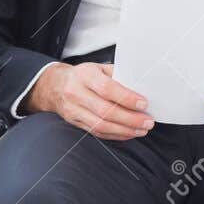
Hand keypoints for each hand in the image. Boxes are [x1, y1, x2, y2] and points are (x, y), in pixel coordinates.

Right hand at [30, 63, 152, 140]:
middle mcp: (76, 93)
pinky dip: (116, 135)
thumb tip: (141, 87)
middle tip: (148, 122)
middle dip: (130, 119)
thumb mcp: (98, 68)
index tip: (143, 104)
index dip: (126, 98)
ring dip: (125, 130)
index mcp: (84, 75)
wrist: (55, 86)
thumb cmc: (83, 76)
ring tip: (142, 130)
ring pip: (101, 125)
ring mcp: (74, 110)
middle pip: (105, 111)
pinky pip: (97, 132)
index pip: (107, 88)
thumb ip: (117, 75)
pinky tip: (129, 133)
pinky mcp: (75, 123)